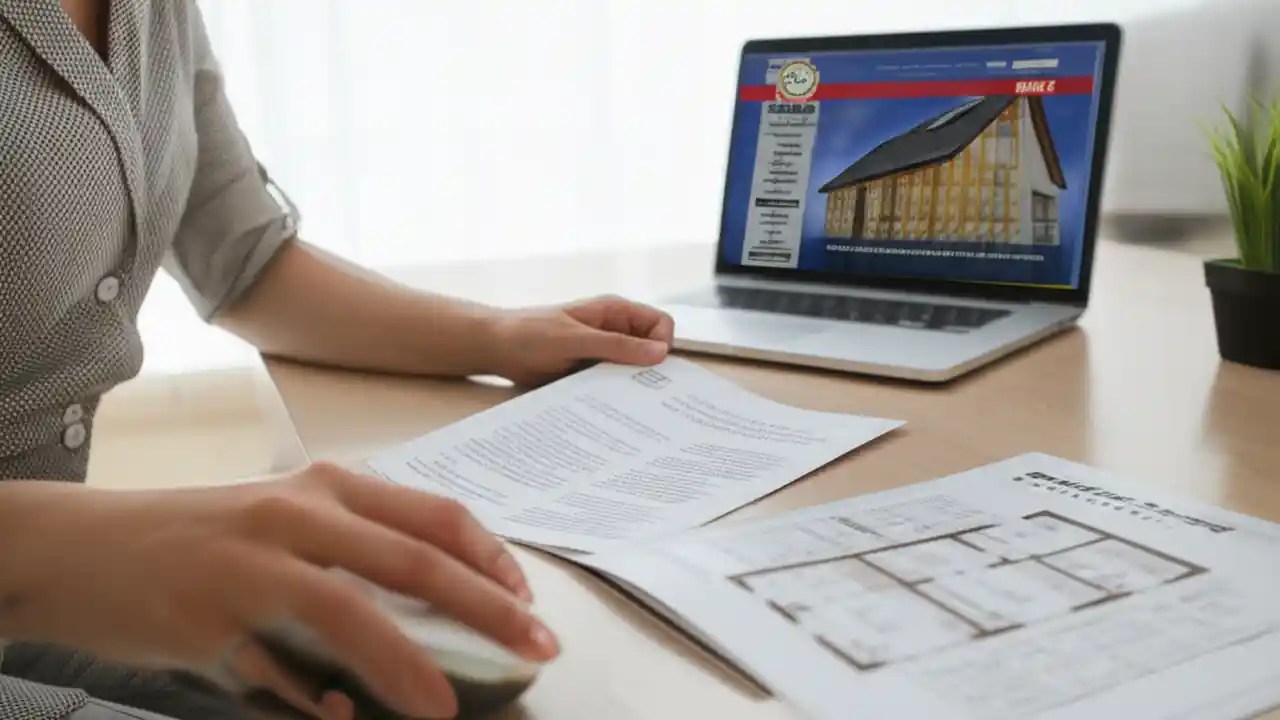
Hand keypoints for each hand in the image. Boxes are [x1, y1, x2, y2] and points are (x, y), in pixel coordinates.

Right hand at [0, 464, 555, 719]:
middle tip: (537, 644)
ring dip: (410, 662)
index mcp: (330, 485)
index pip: (434, 514)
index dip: (490, 556)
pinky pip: (282, 664)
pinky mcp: (215, 610)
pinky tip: (345, 715)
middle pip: (416, 559)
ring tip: (447, 706)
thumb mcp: (285, 524)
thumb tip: (427, 621)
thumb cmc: (201, 539)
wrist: (84, 547)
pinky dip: (320, 695)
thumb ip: (352, 557)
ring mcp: (257, 557)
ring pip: (356, 608)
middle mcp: (301, 511)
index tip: (527, 596)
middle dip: (488, 606)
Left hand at [489, 295, 674, 385]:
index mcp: (615, 312)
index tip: (650, 368)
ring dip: (630, 385)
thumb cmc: (530, 334)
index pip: (660, 324)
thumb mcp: (575, 339)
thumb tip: (660, 353)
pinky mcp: (590, 370)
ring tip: (620, 402)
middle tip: (640, 393)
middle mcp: (614, 330)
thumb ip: (617, 346)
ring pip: (633, 369)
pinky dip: (614, 394)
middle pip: (650, 349)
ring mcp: (603, 351)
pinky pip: (613, 383)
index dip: (662, 345)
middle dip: (649, 370)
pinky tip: (606, 405)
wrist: (496, 347)